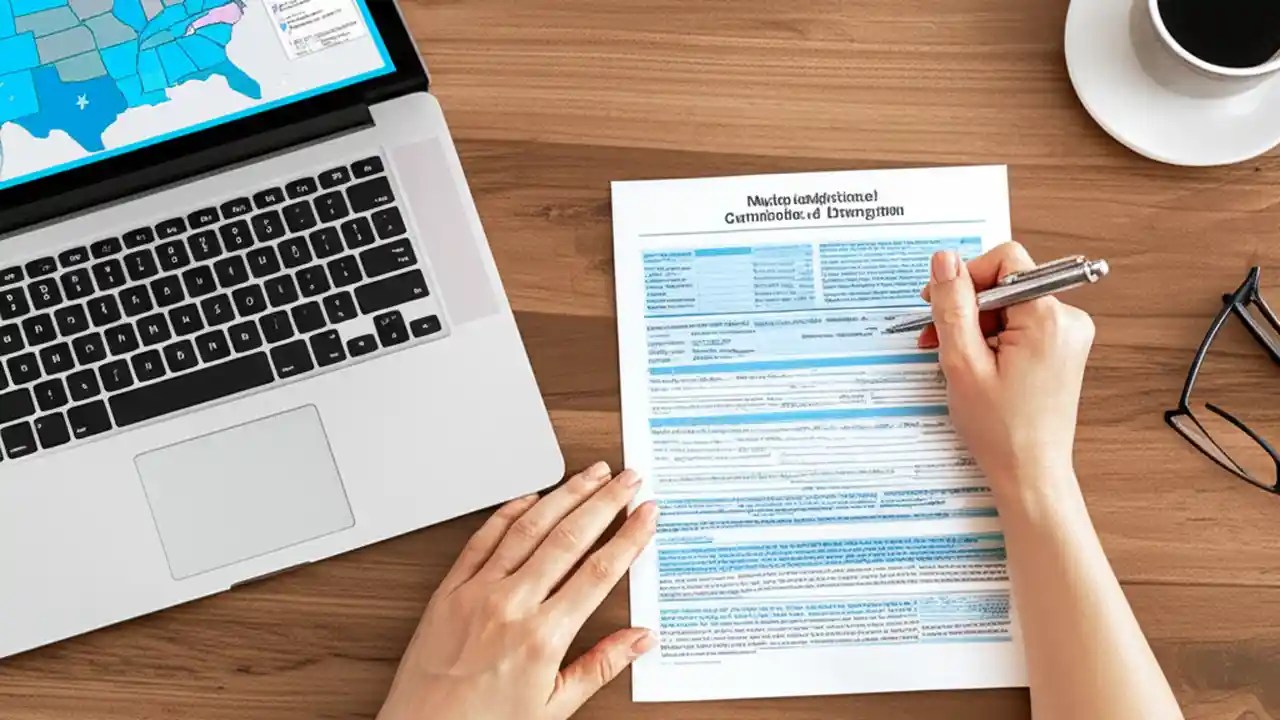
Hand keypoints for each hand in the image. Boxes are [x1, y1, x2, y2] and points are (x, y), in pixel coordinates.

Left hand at [377, 463, 658, 719]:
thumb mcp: (553, 707)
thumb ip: (600, 666)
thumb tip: (640, 640)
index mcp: (543, 637)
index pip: (599, 571)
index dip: (629, 536)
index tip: (648, 513)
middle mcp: (511, 605)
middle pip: (570, 537)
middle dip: (605, 501)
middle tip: (628, 478)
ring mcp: (477, 592)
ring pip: (529, 527)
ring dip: (564, 495)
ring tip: (590, 474)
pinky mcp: (449, 590)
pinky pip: (483, 539)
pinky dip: (509, 512)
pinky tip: (531, 498)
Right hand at [918, 243, 1095, 497]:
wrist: (1030, 473)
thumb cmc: (1002, 430)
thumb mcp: (962, 362)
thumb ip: (953, 306)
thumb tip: (945, 260)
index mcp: (1049, 319)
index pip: (1005, 261)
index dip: (966, 277)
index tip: (941, 303)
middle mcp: (1067, 320)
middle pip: (1005, 282)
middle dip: (966, 306)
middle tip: (937, 335)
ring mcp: (1067, 335)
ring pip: (1008, 304)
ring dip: (974, 324)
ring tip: (954, 355)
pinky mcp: (1060, 348)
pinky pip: (1019, 324)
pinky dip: (990, 337)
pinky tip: (973, 361)